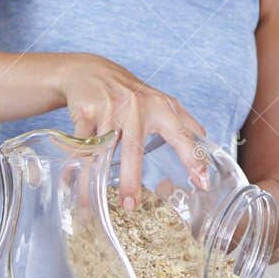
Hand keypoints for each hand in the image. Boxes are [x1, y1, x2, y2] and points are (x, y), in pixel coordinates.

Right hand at [60, 54, 207, 206]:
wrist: (93, 71)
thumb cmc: (133, 94)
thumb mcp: (162, 103)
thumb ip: (184, 123)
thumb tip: (206, 141)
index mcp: (162, 109)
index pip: (181, 136)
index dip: (192, 158)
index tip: (201, 181)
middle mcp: (138, 108)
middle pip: (133, 149)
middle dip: (131, 179)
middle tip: (131, 206)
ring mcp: (110, 109)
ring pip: (103, 151)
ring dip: (96, 181)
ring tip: (92, 205)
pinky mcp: (87, 111)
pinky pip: (81, 144)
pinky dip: (75, 164)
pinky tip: (72, 183)